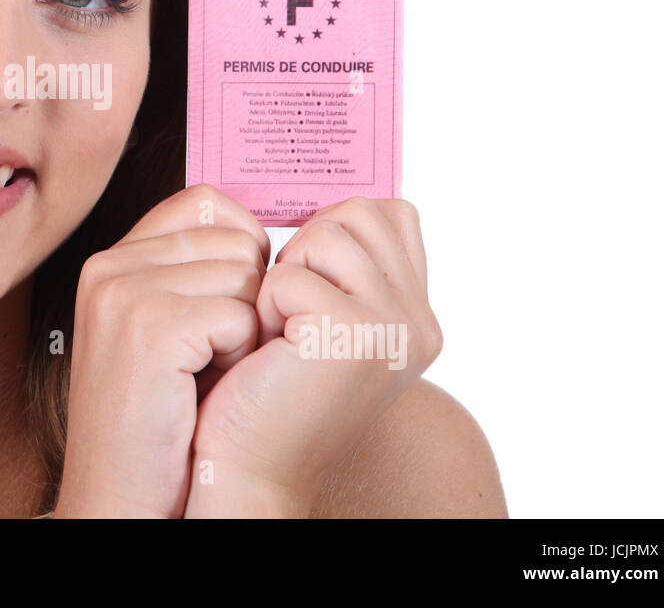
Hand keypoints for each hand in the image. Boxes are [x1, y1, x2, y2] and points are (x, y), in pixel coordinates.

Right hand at [53, 184, 269, 517]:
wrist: (120, 498)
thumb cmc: (158, 426)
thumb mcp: (167, 331)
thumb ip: (193, 273)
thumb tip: (265, 236)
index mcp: (111, 261)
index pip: (206, 201)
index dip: (241, 251)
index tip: (229, 307)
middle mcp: (109, 265)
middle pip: (236, 238)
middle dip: (247, 299)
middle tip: (208, 357)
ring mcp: (122, 293)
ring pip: (245, 274)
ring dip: (245, 331)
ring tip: (201, 374)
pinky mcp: (147, 328)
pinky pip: (239, 315)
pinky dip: (237, 357)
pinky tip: (200, 388)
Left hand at [185, 196, 439, 516]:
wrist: (242, 467)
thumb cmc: (261, 387)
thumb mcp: (316, 313)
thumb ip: (340, 262)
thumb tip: (325, 196)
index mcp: (417, 315)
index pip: (389, 213)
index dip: (333, 233)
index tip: (305, 286)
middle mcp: (421, 323)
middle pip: (358, 213)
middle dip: (305, 252)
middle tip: (288, 316)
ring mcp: (396, 330)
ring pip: (325, 234)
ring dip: (283, 278)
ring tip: (279, 335)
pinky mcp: (355, 338)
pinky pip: (289, 278)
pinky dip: (264, 309)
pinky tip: (269, 356)